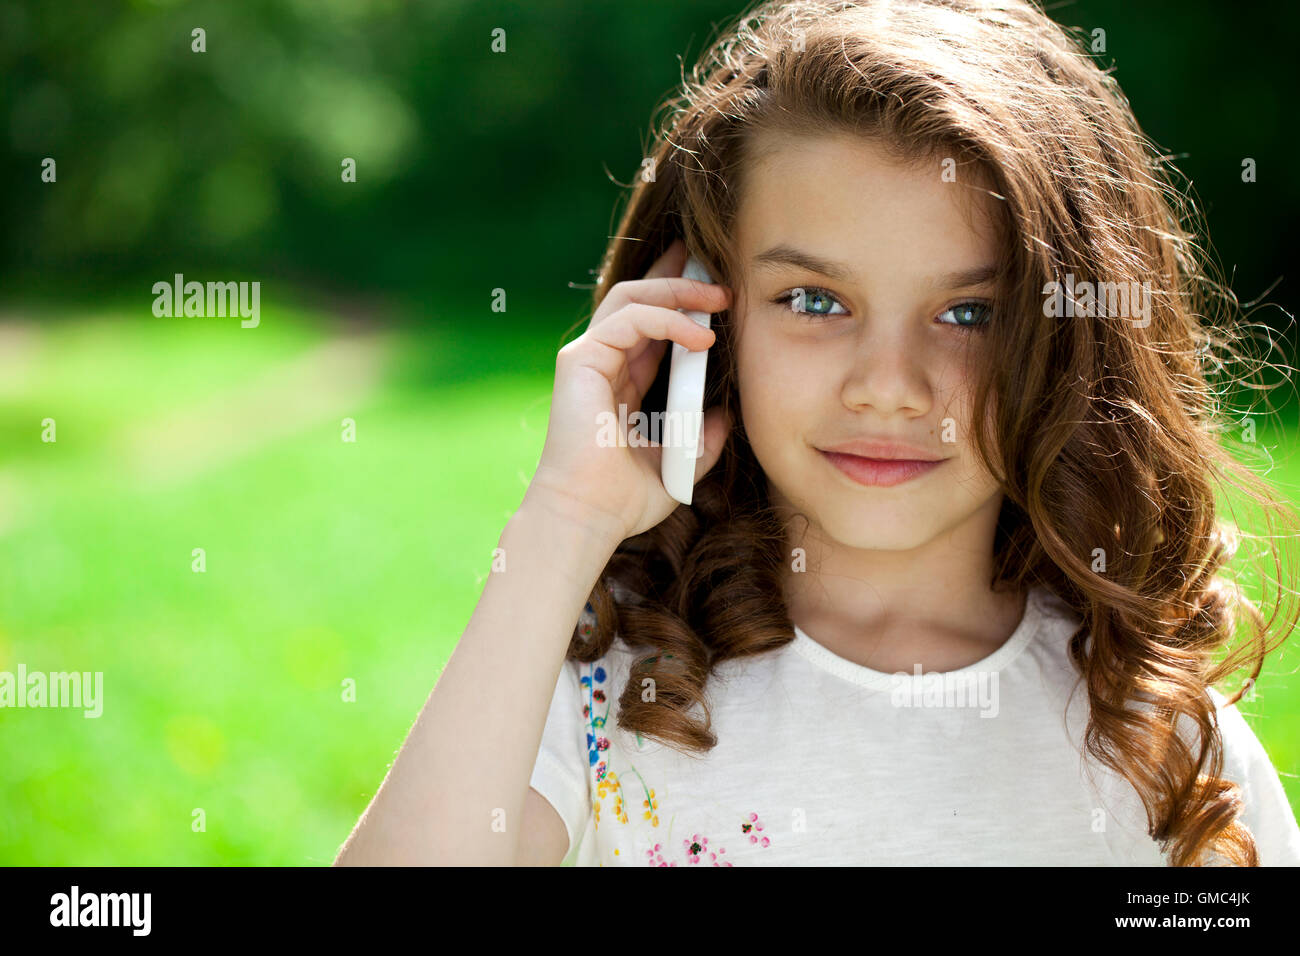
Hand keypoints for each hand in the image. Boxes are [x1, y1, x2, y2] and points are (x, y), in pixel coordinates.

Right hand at [526, 238, 732, 542]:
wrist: (589, 517)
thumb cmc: (623, 501)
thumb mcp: (679, 464)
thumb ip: (703, 439)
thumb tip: (725, 413)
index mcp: (620, 384)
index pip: (650, 326)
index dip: (679, 300)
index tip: (716, 292)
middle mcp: (601, 364)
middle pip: (637, 297)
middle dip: (678, 278)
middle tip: (717, 275)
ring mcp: (587, 359)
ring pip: (631, 297)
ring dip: (678, 291)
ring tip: (718, 299)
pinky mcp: (580, 360)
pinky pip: (630, 319)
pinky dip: (667, 319)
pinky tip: (700, 338)